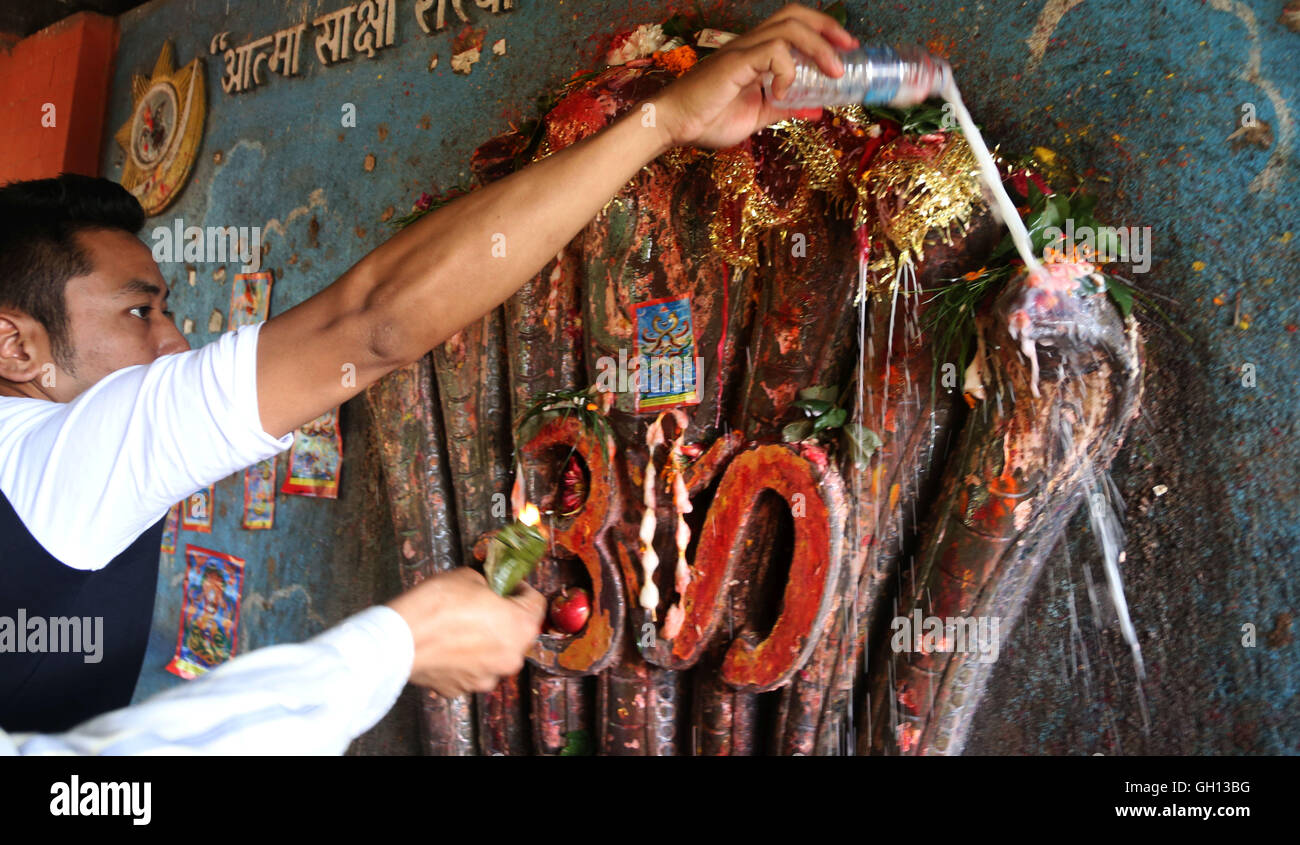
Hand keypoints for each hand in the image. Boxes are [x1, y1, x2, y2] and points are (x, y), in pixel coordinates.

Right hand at [385, 566, 545, 695]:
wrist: (399, 639)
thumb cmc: (436, 605)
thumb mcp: (468, 577)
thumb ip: (488, 584)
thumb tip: (488, 586)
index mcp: (521, 627)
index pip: (536, 602)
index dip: (521, 589)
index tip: (509, 585)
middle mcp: (511, 658)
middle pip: (517, 632)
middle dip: (504, 617)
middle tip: (483, 604)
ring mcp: (487, 678)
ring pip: (494, 655)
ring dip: (485, 641)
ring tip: (461, 626)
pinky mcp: (463, 689)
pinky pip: (471, 670)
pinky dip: (464, 659)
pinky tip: (447, 645)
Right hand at [649, 4, 857, 149]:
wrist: (673, 124)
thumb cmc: (707, 118)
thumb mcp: (758, 116)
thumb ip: (786, 108)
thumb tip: (816, 109)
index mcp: (755, 53)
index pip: (794, 26)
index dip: (822, 31)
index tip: (846, 49)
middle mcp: (750, 44)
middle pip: (794, 14)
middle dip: (827, 27)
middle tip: (849, 49)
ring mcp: (742, 51)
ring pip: (789, 29)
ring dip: (818, 48)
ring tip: (833, 72)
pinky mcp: (735, 63)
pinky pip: (772, 52)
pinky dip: (787, 70)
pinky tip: (782, 91)